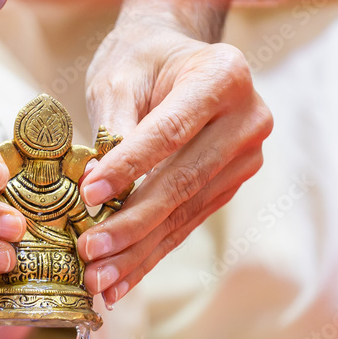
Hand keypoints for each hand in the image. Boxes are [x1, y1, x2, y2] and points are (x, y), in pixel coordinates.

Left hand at [77, 0, 272, 305]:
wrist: (174, 58)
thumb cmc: (142, 60)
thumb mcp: (120, 75)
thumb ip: (112, 124)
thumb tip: (97, 186)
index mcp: (224, 75)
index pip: (171, 131)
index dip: (130, 166)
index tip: (89, 195)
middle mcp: (248, 119)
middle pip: (183, 181)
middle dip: (132, 223)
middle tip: (90, 251)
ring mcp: (245, 157)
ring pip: (184, 212)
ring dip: (138, 251)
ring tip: (98, 278)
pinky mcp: (230, 186)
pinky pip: (186, 223)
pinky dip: (150, 253)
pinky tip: (121, 280)